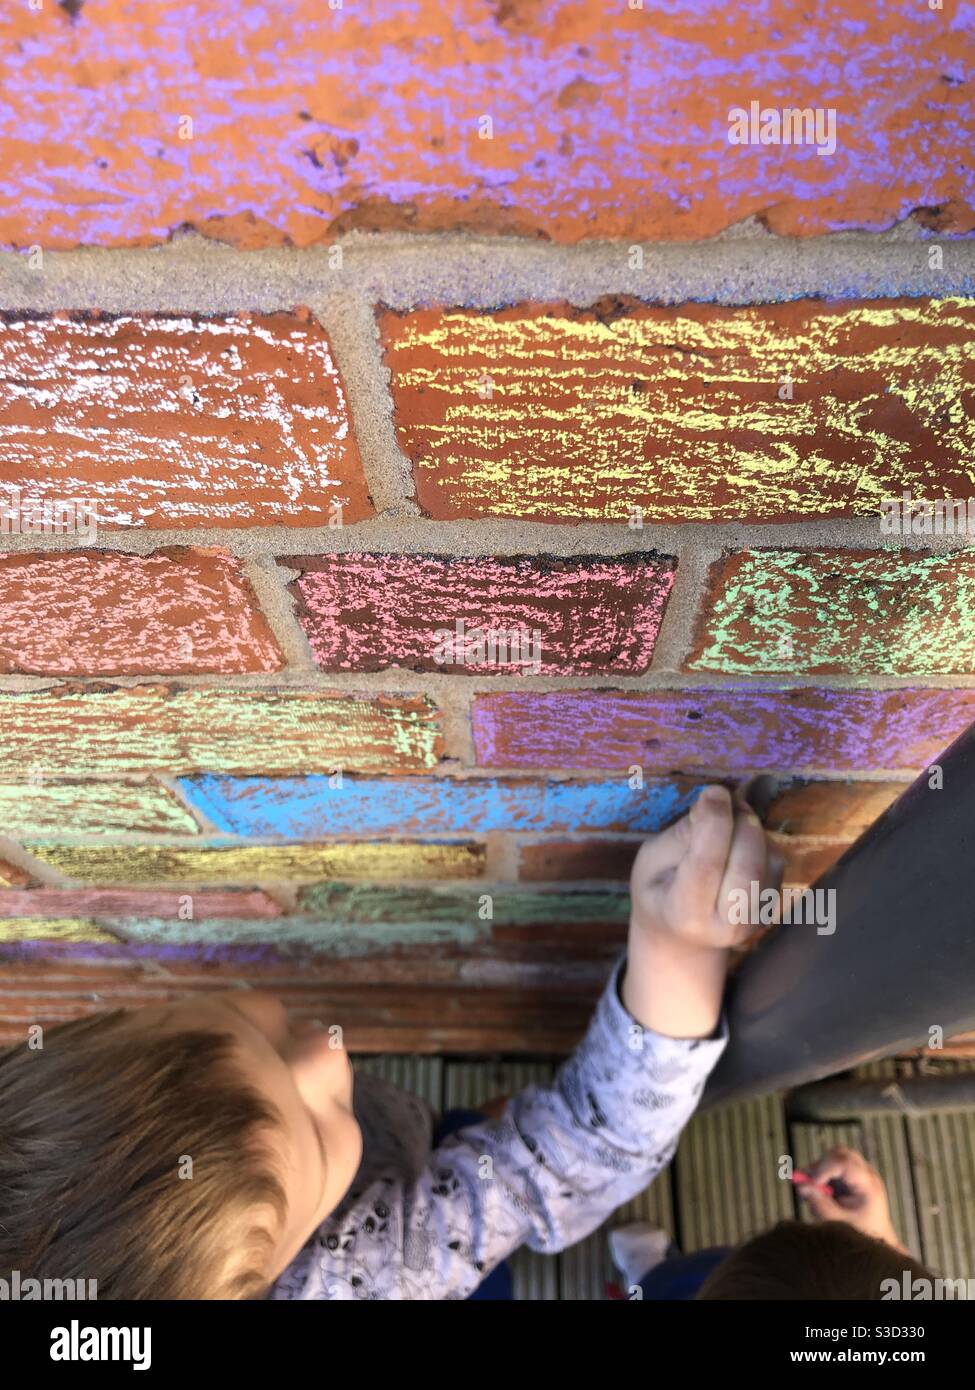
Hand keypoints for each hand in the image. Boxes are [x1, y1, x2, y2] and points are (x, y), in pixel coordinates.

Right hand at [629, 784, 780, 951]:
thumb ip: (682, 834)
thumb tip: (716, 802)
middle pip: (748, 865)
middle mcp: (726, 925)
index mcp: (684, 913)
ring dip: (752, 828)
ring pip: (769, 860)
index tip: (713, 790)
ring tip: (730, 818)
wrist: (681, 938)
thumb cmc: (658, 890)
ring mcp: (754, 921)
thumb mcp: (651, 859)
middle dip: (741, 821)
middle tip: (726, 799)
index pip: (706, 863)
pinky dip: (761, 839)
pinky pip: (777, 862)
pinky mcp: (771, 908)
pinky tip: (738, 839)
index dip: (714, 821)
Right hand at [797, 1146, 904, 1252]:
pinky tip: (820, 1191)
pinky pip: (835, 1166)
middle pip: (841, 1154)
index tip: (811, 1184)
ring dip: (821, 1170)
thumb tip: (801, 1186)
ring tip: (813, 1190)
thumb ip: (819, 1204)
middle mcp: (867, 1174)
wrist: (878, 1241)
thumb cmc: (860, 1233)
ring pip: (836, 1157)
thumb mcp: (838, 1222)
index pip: (844, 1163)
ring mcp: (862, 1174)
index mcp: (868, 1185)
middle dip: (820, 1166)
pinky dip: (824, 1175)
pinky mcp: (854, 1177)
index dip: (824, 1169)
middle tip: (806, 1182)